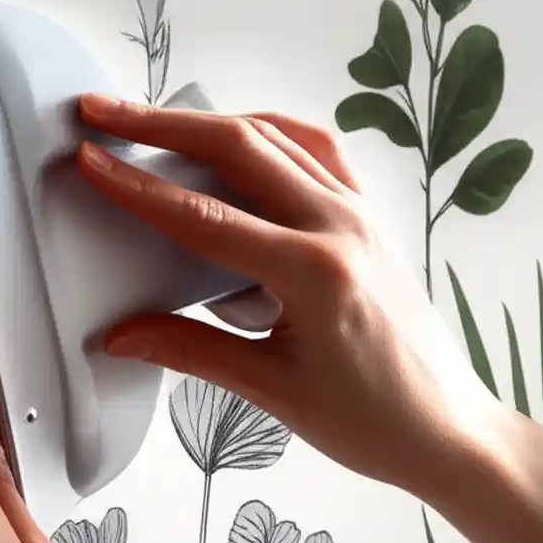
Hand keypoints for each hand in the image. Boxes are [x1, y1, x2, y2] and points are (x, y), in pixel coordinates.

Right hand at [75, 94, 542, 542]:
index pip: (203, 217)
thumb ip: (190, 351)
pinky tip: (234, 134)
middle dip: (160, 125)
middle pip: (238, 146)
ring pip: (273, 136)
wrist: (451, 430)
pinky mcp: (367, 214)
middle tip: (103, 111)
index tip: (92, 159)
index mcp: (314, 272)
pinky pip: (313, 148)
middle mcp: (340, 226)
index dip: (138, 187)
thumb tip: (121, 335)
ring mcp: (359, 213)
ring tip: (150, 118)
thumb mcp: (273, 390)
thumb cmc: (376, 420)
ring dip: (205, 120)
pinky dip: (264, 130)